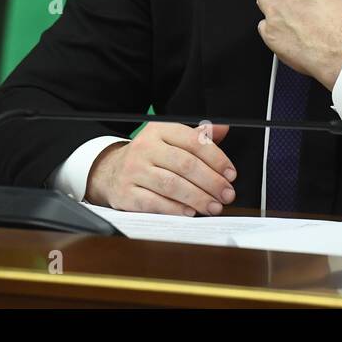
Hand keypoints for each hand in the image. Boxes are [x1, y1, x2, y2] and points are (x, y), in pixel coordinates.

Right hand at [86, 122, 235, 215]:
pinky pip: (155, 203)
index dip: (216, 159)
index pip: (193, 141)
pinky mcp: (126, 193)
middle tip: (227, 194)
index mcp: (159, 130)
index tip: (231, 174)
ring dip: (198, 198)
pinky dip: (175, 209)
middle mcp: (145, 147)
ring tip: (213, 206)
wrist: (110, 171)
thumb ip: (197, 137)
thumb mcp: (170, 140)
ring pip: (172, 185)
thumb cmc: (149, 157)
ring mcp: (133, 170)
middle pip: (185, 164)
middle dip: (211, 182)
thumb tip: (223, 129)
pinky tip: (190, 212)